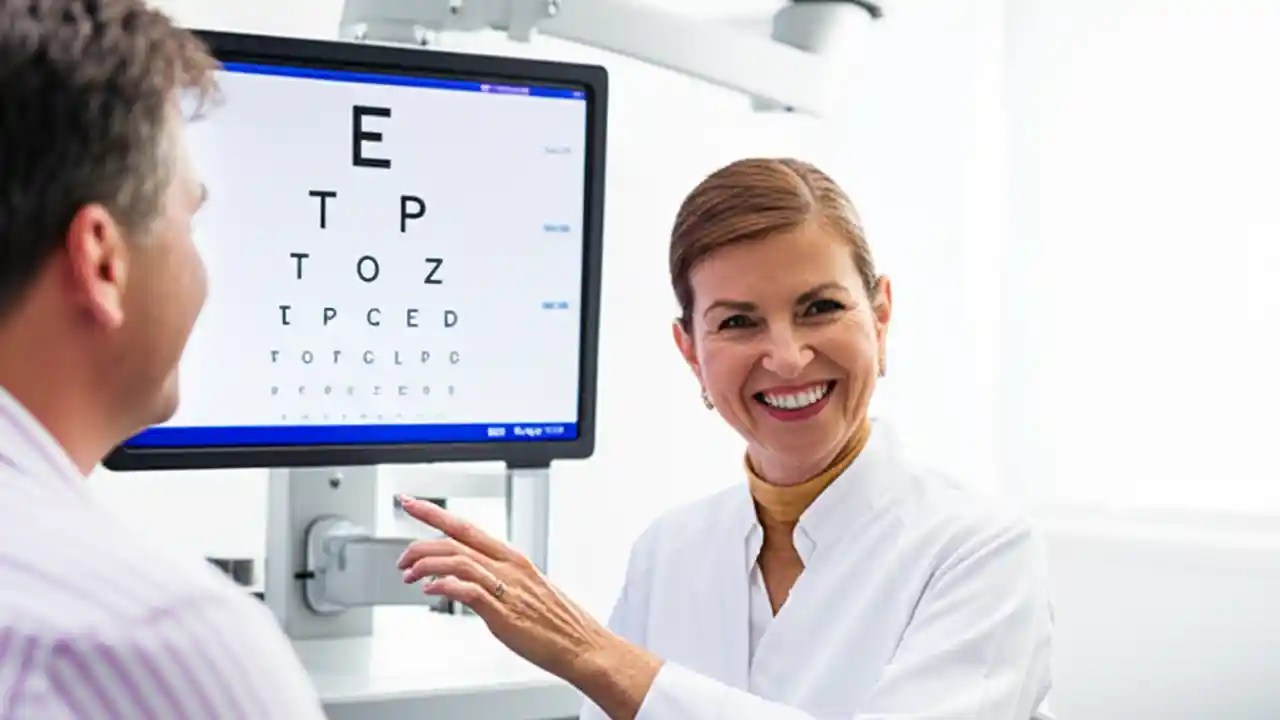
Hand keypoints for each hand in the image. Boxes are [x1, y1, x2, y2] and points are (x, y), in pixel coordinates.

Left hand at [396, 495, 610, 679]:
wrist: (583, 645)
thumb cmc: (557, 622)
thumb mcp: (525, 589)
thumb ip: (496, 580)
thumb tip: (466, 581)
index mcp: (512, 557)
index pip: (465, 527)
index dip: (434, 513)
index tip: (411, 504)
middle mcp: (508, 566)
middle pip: (455, 540)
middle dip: (420, 544)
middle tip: (402, 559)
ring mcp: (506, 587)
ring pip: (457, 560)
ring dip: (426, 565)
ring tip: (410, 576)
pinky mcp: (503, 612)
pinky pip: (468, 590)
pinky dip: (444, 586)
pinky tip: (431, 590)